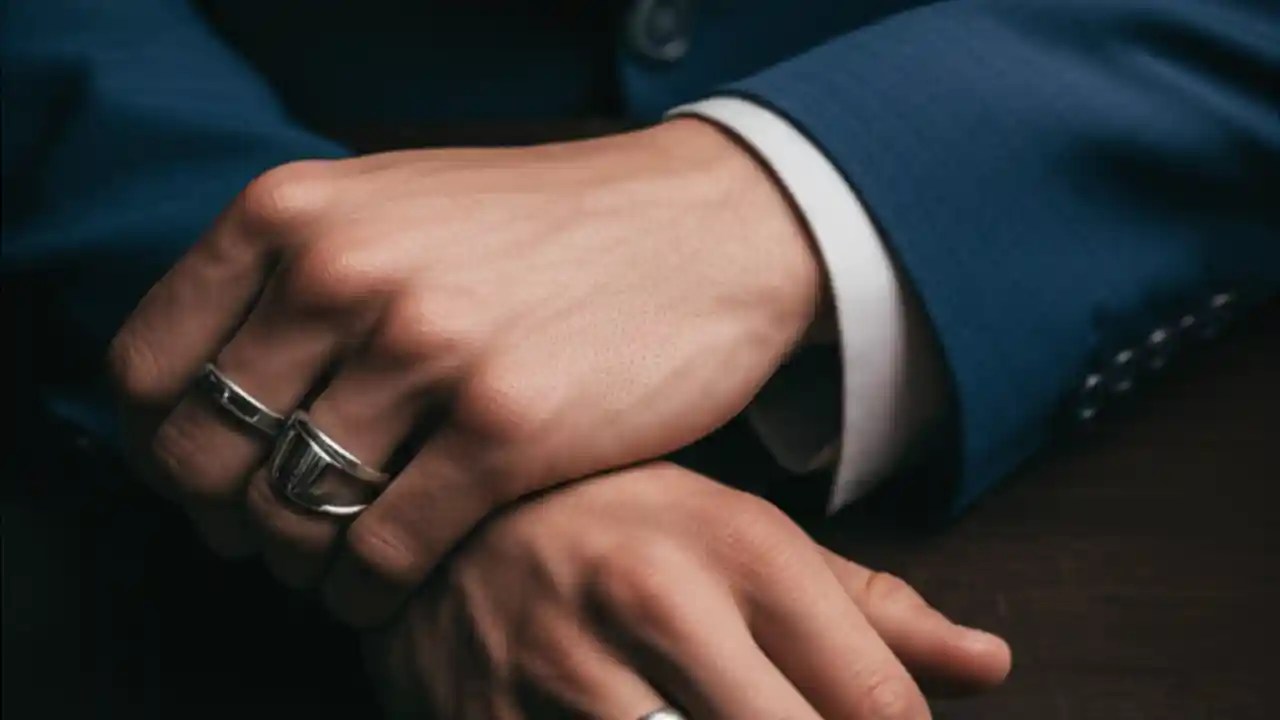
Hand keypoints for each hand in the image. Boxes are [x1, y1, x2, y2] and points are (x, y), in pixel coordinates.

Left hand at [108, 119, 828, 623]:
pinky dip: (370, 593)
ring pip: (295, 516)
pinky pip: (386, 553)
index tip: (210, 473)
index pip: (149, 369)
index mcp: (297, 212)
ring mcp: (429, 351)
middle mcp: (346, 273)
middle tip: (272, 532)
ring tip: (336, 565)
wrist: (705, 226)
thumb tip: (212, 393)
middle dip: (228, 515)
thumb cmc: (546, 228)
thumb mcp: (395, 205)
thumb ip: (293, 273)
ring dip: (304, 563)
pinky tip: (387, 588)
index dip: (164, 443)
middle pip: (208, 455)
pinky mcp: (508, 429)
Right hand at [363, 463, 1010, 718]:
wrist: (450, 500)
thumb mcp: (745, 533)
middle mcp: (658, 599)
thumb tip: (992, 665)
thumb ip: (868, 609)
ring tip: (697, 710)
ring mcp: (565, 665)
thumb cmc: (620, 514)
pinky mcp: (488, 715)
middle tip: (784, 717)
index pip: (874, 701)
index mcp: (739, 547)